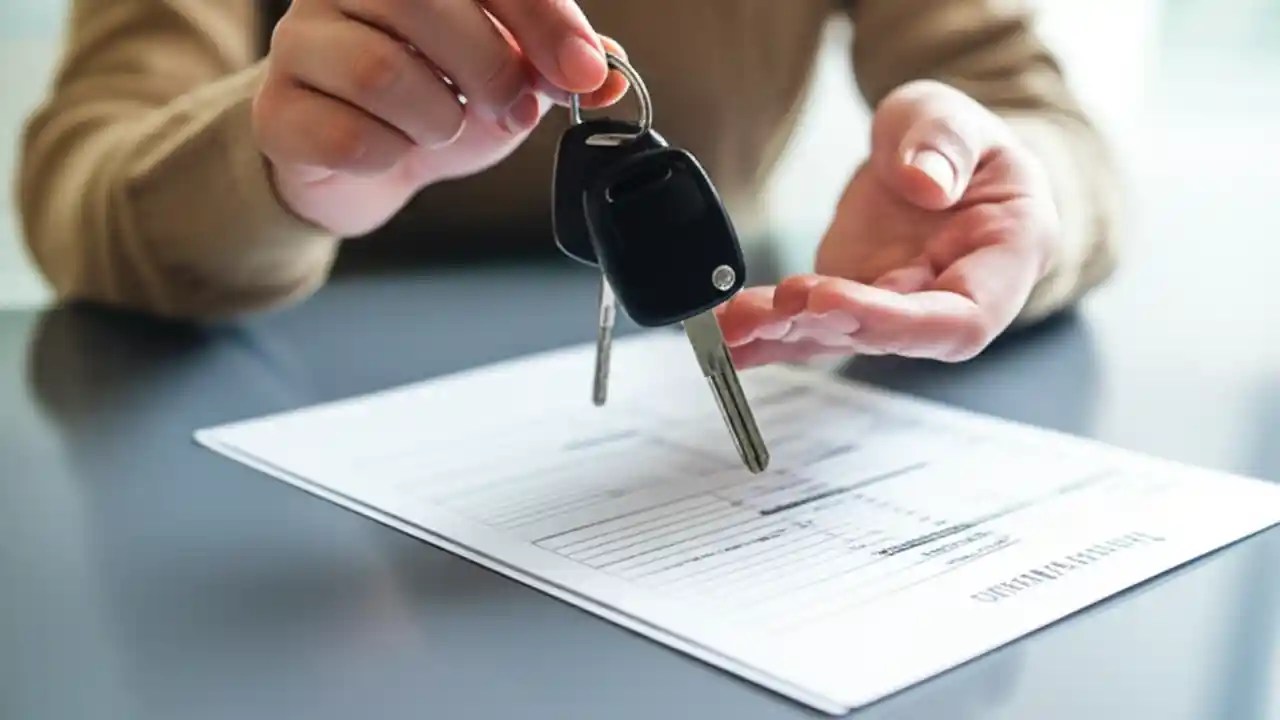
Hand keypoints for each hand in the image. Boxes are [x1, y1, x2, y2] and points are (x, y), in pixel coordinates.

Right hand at [252, 0, 627, 235]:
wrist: (363, 161)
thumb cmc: (438, 97)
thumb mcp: (510, 73)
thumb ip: (558, 63)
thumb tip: (609, 73)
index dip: (543, 18)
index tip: (584, 72)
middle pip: (423, 2)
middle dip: (492, 69)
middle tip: (514, 111)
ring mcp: (298, 43)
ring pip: (384, 72)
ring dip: (439, 119)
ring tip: (444, 128)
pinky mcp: (275, 111)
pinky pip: (344, 136)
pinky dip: (389, 156)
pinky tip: (391, 151)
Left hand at [718, 80, 1059, 366]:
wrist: (936, 159)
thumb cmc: (965, 146)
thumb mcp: (956, 116)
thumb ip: (945, 141)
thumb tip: (926, 182)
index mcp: (1003, 262)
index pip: (957, 319)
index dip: (892, 321)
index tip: (831, 298)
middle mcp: (948, 300)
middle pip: (889, 336)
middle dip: (823, 324)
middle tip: (770, 307)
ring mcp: (894, 307)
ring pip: (840, 336)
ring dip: (783, 334)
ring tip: (732, 323)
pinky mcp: (850, 304)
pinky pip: (808, 326)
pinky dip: (765, 332)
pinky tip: (727, 334)